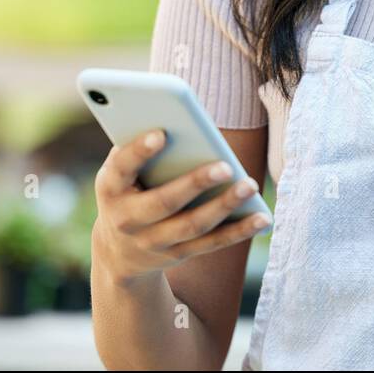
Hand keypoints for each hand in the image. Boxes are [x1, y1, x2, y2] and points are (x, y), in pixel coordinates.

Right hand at [92, 129, 271, 288]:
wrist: (117, 253)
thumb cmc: (126, 191)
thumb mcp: (119, 172)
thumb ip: (138, 148)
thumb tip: (175, 118)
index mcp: (110, 188)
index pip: (122, 168)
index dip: (139, 151)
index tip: (161, 133)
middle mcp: (128, 219)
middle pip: (165, 202)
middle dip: (195, 183)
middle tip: (225, 166)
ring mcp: (154, 242)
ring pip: (193, 226)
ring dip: (224, 206)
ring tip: (249, 185)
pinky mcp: (178, 255)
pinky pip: (213, 243)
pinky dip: (239, 231)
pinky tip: (263, 217)